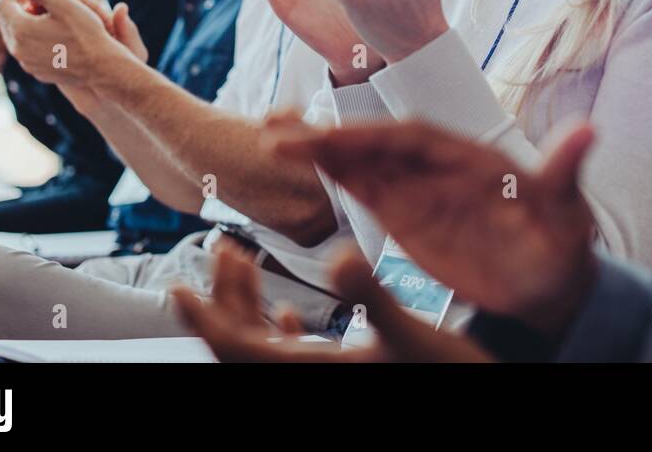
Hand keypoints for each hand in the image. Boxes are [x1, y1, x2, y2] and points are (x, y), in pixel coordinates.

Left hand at [0, 0, 136, 85]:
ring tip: (45, 13)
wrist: (102, 67)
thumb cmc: (86, 32)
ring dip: (24, 22)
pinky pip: (27, 51)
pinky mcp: (37, 72)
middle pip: (6, 21)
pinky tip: (51, 33)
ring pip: (16, 37)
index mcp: (20, 30)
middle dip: (17, 5)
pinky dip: (33, 39)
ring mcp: (27, 63)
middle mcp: (18, 49)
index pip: (1, 4)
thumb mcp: (63, 3)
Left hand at [170, 241, 492, 362]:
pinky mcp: (339, 377)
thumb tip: (337, 257)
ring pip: (264, 345)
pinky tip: (288, 309)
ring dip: (249, 303)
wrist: (475, 400)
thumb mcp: (409, 332)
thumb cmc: (446, 377)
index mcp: (308, 371)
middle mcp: (305, 378)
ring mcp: (320, 380)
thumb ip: (370, 292)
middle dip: (225, 294)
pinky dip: (280, 328)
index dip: (202, 316)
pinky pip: (291, 356)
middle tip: (222, 250)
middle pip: (242, 341)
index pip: (234, 346)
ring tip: (245, 261)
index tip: (176, 287)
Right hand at [269, 118, 600, 340]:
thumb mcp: (566, 210)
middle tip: (276, 132)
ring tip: (269, 140)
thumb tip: (588, 131)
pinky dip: (328, 175)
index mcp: (469, 157)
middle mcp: (437, 166)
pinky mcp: (404, 212)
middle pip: (377, 143)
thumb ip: (564, 171)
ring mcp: (417, 187)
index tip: (332, 139)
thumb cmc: (561, 242)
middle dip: (329, 137)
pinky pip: (361, 188)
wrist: (549, 280)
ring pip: (361, 160)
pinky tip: (296, 165)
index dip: (372, 136)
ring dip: (318, 149)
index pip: (414, 139)